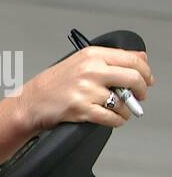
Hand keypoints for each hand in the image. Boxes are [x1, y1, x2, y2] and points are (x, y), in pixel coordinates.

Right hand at [15, 45, 152, 133]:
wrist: (30, 102)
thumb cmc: (53, 84)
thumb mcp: (81, 62)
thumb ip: (110, 59)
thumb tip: (141, 58)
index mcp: (92, 55)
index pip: (133, 59)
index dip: (146, 72)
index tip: (148, 80)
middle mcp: (90, 70)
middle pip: (133, 78)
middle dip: (142, 90)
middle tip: (140, 96)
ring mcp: (86, 90)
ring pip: (123, 101)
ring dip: (127, 109)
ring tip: (121, 110)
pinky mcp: (81, 109)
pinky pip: (111, 117)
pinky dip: (117, 121)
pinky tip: (114, 119)